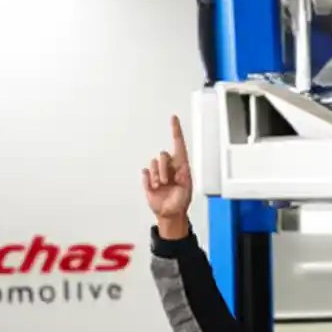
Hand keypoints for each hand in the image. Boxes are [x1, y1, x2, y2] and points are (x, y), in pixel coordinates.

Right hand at [142, 115, 192, 236]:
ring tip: (161, 187)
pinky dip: (147, 180)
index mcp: (181, 166)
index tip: (173, 118)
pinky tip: (153, 187)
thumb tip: (176, 166)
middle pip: (162, 155)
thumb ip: (182, 175)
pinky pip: (144, 172)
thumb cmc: (181, 201)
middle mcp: (169, 166)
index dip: (176, 130)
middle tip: (167, 182)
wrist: (170, 213)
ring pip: (153, 163)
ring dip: (156, 176)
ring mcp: (158, 172)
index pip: (178, 144)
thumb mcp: (186, 188)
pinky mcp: (148, 179)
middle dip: (163, 169)